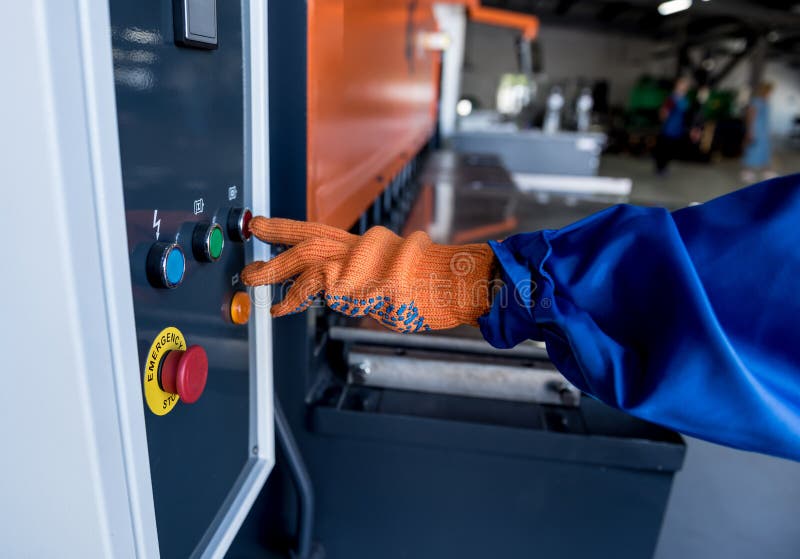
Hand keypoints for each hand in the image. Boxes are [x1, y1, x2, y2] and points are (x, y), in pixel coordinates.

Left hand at [241, 218, 495, 332]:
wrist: (461, 281)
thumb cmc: (433, 281)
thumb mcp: (395, 267)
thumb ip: (362, 272)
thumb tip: (328, 286)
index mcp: (365, 242)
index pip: (318, 232)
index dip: (286, 229)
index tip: (260, 227)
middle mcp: (362, 246)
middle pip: (309, 242)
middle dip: (274, 251)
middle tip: (248, 264)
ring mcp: (366, 264)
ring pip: (310, 265)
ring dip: (277, 277)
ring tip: (256, 288)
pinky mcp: (369, 284)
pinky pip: (325, 293)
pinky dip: (299, 299)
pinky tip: (281, 307)